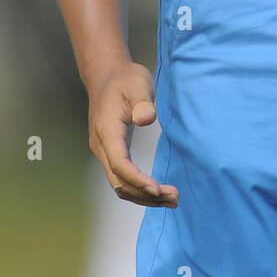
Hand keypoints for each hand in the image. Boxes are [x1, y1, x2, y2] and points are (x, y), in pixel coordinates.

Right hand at [88, 60, 178, 205]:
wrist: (107, 75)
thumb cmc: (125, 79)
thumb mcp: (137, 84)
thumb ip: (142, 102)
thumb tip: (146, 119)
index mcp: (107, 132)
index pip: (120, 165)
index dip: (138, 180)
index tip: (158, 189)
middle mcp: (102, 146)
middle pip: (120, 182)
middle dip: (146, 195)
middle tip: (175, 198)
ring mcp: (104, 151)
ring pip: (120, 184)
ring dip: (143, 196)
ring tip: (172, 200)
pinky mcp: (111, 152)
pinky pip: (122, 177)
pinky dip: (139, 188)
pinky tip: (157, 192)